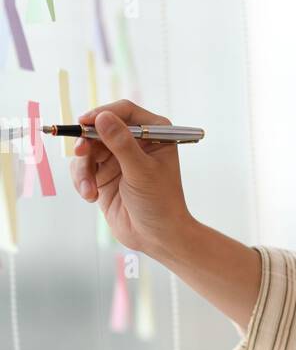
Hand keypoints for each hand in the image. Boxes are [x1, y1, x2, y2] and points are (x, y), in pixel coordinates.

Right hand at [69, 100, 192, 255]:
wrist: (157, 238)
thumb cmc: (160, 203)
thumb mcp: (141, 171)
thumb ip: (121, 144)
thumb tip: (102, 118)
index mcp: (155, 134)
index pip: (125, 111)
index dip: (103, 113)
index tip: (85, 122)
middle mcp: (135, 142)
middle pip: (101, 128)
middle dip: (88, 142)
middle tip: (80, 153)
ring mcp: (118, 158)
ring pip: (88, 149)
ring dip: (84, 168)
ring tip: (89, 190)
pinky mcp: (104, 175)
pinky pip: (83, 168)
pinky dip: (82, 180)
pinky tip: (91, 196)